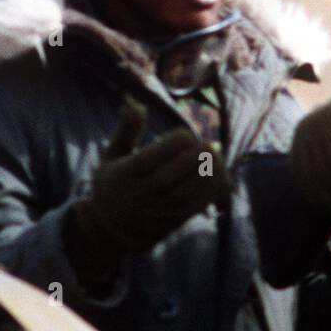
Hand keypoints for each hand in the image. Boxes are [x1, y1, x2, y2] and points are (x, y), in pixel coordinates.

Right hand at [66, 103, 225, 282]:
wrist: (112, 228)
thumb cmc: (114, 182)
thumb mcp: (112, 155)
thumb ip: (127, 129)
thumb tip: (135, 102)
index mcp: (127, 173)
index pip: (155, 155)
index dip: (177, 141)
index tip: (183, 135)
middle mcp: (142, 193)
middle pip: (172, 175)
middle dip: (196, 156)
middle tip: (209, 144)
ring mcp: (159, 210)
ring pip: (188, 192)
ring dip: (209, 172)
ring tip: (216, 155)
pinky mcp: (173, 220)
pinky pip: (196, 205)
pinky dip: (212, 189)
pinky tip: (219, 173)